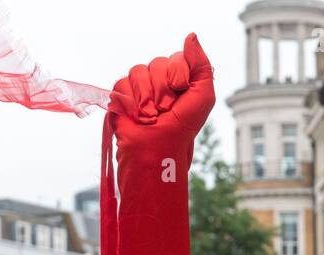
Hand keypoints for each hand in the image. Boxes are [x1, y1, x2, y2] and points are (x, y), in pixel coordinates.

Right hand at [110, 34, 215, 159]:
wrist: (156, 149)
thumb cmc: (182, 128)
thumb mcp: (202, 97)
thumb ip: (202, 66)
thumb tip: (191, 36)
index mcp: (181, 81)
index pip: (176, 58)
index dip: (177, 73)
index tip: (180, 91)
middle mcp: (161, 81)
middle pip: (157, 63)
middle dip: (163, 88)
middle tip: (166, 109)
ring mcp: (140, 88)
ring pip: (138, 71)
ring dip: (146, 97)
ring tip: (151, 116)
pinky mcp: (121, 96)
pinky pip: (121, 83)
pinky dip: (130, 102)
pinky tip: (136, 116)